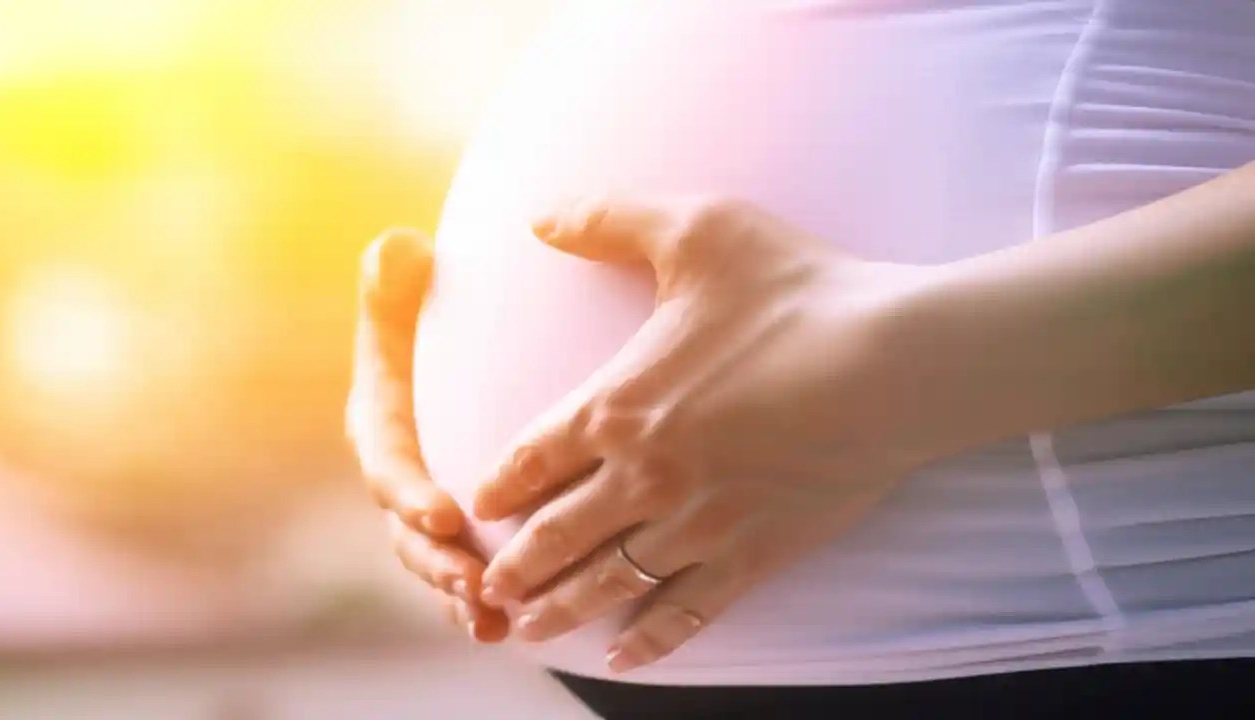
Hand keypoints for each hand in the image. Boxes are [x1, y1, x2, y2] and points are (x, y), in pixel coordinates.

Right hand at [347, 229, 507, 641]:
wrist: (453, 334)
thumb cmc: (427, 305)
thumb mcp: (406, 286)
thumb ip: (395, 277)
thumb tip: (397, 250)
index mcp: (381, 419)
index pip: (388, 460)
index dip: (409, 491)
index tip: (443, 513)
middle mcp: (398, 469)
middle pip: (408, 529)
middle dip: (439, 562)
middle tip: (478, 585)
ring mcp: (425, 500)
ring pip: (436, 561)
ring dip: (462, 594)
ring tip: (495, 622)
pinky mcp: (459, 520)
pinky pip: (465, 567)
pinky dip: (482, 601)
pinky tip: (510, 630)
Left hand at [474, 197, 925, 671]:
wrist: (892, 362)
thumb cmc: (796, 290)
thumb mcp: (696, 229)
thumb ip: (608, 218)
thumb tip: (536, 214)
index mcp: (618, 405)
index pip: (532, 457)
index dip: (497, 485)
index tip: (477, 507)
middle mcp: (644, 476)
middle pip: (556, 534)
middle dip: (514, 565)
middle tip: (485, 589)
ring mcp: (699, 523)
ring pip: (609, 582)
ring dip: (561, 608)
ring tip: (528, 628)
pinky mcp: (754, 553)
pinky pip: (687, 611)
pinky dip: (651, 640)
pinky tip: (623, 658)